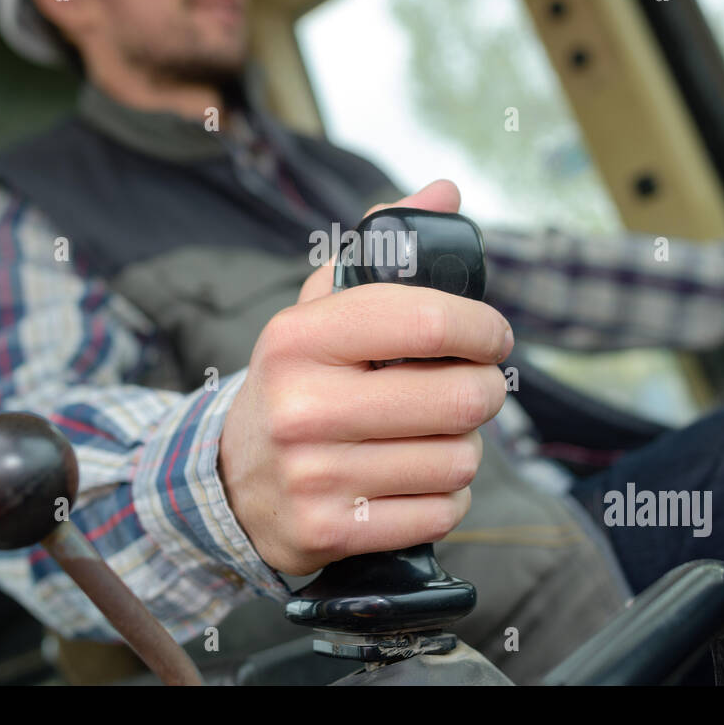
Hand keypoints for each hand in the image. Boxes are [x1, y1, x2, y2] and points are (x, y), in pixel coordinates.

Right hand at [218, 180, 512, 575]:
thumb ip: (383, 248)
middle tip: (472, 387)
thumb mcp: (321, 311)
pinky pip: (441, 512)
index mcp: (300, 337)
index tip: (491, 336)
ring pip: (458, 460)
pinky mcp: (330, 532)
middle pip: (460, 398)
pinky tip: (415, 481)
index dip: (483, 327)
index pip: (427, 320)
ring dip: (464, 447)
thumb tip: (445, 192)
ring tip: (432, 437)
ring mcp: (313, 476)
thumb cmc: (300, 383)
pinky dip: (446, 497)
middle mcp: (302, 407)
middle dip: (485, 390)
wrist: (232, 480)